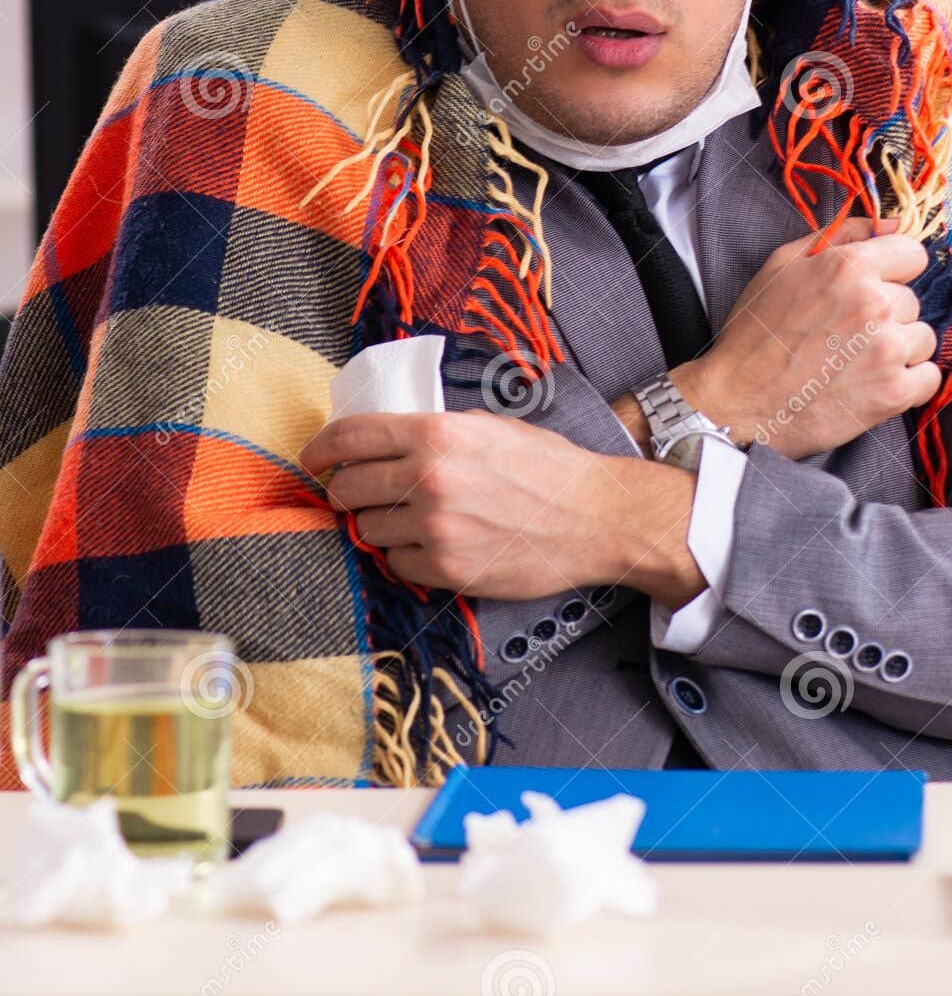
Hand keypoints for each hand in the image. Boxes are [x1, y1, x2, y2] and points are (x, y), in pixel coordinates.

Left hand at [298, 409, 702, 605]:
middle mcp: (429, 478)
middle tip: (357, 493)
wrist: (594, 516)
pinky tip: (433, 544)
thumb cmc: (547, 467)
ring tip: (411, 519)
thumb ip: (434, 431)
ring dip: (380, 524)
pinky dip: (407, 556)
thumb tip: (384, 438)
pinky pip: (397, 564)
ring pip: (369, 529)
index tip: (313, 459)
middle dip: (346, 491)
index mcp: (436, 433)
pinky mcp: (447, 569)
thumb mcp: (488, 426)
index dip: (320, 448)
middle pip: (348, 487)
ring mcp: (436, 528)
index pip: (349, 437)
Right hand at [671, 216, 940, 459]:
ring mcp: (887, 350)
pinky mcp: (893, 392)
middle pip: (912, 300)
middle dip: (886, 314)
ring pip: (922, 338)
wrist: (738, 402)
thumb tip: (893, 222)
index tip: (873, 289)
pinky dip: (909, 383)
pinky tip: (874, 385)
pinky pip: (928, 377)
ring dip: (898, 349)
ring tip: (857, 363)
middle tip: (846, 336)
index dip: (893, 271)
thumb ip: (840, 234)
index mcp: (850, 267)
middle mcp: (875, 303)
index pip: (912, 254)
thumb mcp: (782, 265)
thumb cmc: (756, 333)